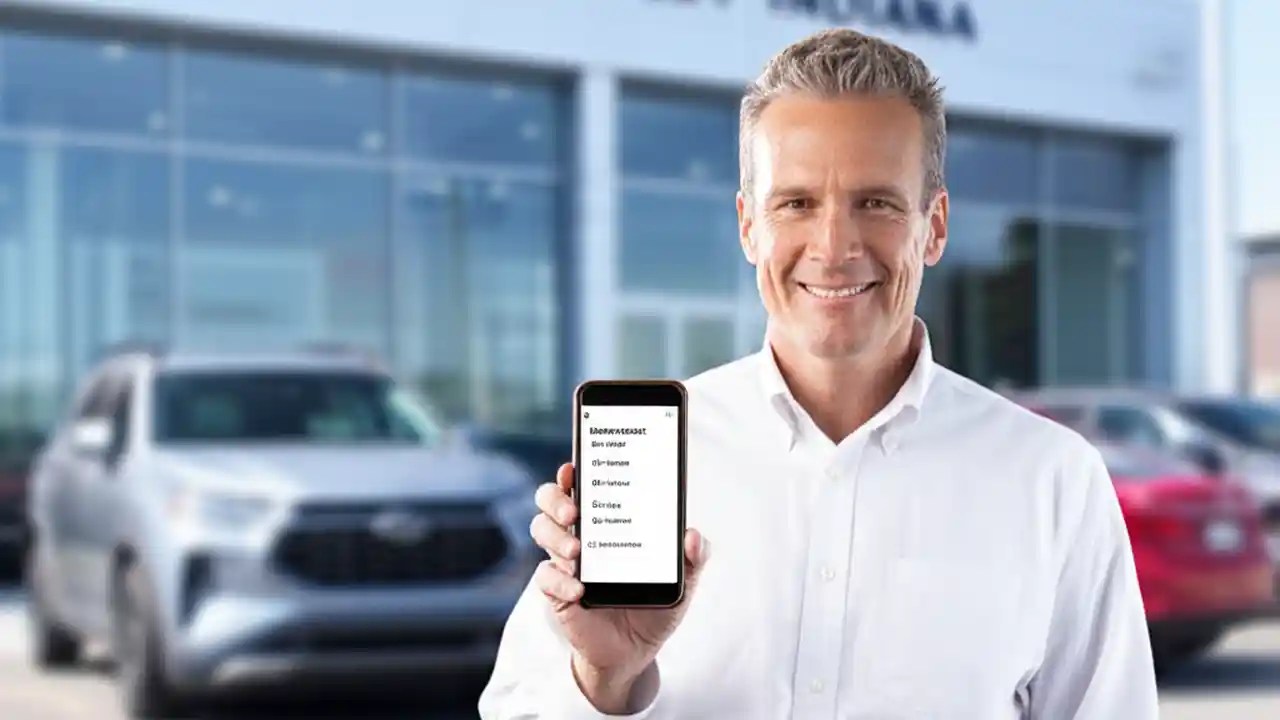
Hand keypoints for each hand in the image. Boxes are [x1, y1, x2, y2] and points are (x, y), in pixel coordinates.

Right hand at [529, 462, 709, 712]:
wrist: (636, 650)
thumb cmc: (655, 602)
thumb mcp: (683, 580)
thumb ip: (695, 557)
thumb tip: (693, 535)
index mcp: (607, 520)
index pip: (583, 484)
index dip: (572, 471)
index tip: (574, 467)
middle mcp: (581, 533)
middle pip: (550, 500)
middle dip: (555, 498)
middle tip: (574, 510)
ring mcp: (566, 561)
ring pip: (541, 530)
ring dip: (555, 536)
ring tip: (577, 551)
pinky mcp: (557, 591)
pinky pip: (545, 578)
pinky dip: (559, 581)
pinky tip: (579, 590)